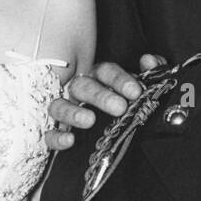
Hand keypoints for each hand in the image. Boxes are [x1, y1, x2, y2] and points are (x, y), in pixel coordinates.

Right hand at [43, 55, 165, 150]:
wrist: (112, 136)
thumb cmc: (124, 105)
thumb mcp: (139, 88)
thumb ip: (150, 71)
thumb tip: (149, 60)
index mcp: (99, 78)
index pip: (106, 71)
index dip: (120, 80)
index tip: (135, 92)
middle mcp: (79, 90)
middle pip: (83, 86)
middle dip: (100, 96)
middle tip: (119, 108)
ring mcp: (64, 110)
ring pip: (59, 105)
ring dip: (72, 112)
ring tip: (89, 120)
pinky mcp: (55, 132)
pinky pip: (49, 133)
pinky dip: (56, 136)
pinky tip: (69, 140)